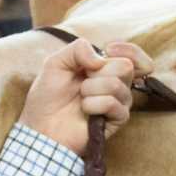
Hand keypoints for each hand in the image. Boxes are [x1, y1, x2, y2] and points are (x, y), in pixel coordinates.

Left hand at [18, 39, 148, 154]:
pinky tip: (85, 110)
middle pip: (126, 66)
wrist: (42, 125)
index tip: (108, 50)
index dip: (128, 50)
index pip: (133, 56)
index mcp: (106, 68)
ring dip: (90, 89)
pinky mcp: (117, 120)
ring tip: (80, 98)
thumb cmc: (48, 95)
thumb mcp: (56, 62)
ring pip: (116, 85)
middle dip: (98, 72)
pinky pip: (112, 103)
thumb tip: (102, 58)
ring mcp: (119, 102)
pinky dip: (93, 104)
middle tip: (83, 82)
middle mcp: (117, 84)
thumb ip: (77, 49)